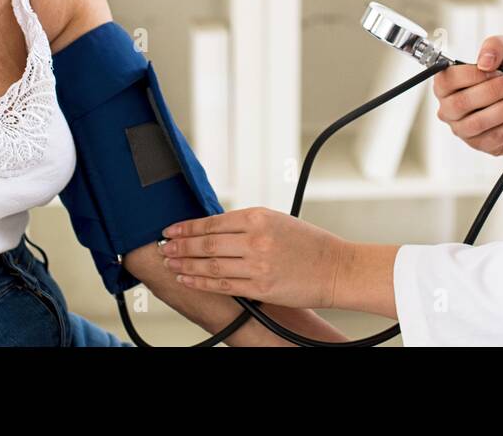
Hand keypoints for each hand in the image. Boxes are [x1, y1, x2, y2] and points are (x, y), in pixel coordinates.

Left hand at [158, 207, 346, 309]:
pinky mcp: (261, 286)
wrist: (337, 268)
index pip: (213, 222)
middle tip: (165, 247)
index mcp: (259, 216)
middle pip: (206, 243)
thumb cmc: (311, 244)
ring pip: (210, 264)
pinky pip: (223, 284)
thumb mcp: (278, 221)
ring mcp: (257, 264)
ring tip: (171, 263)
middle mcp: (256, 238)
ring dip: (186, 264)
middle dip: (181, 245)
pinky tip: (188, 278)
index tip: (171, 229)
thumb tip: (214, 228)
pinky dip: (201, 281)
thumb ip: (248, 223)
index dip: (187, 227)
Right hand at [433, 34, 502, 157]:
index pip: (448, 80)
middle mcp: (449, 108)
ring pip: (479, 122)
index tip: (497, 70)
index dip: (473, 75)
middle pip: (462, 103)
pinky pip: (496, 136)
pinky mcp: (481, 145)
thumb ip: (494, 46)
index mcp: (447, 84)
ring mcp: (463, 129)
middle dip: (493, 91)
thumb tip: (484, 61)